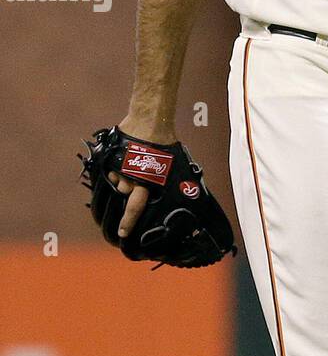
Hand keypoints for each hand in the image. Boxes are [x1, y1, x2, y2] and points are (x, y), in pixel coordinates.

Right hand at [111, 115, 172, 238]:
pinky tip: (124, 164)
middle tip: (123, 224)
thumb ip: (171, 180)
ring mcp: (118, 168)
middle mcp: (131, 178)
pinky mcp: (110, 159)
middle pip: (124, 197)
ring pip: (118, 183)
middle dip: (124, 211)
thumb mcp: (174, 166)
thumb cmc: (165, 143)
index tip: (124, 234)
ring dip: (123, 181)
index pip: (135, 208)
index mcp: (147, 182)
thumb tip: (190, 190)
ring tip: (133, 172)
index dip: (129, 223)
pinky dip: (116, 171)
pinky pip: (111, 171)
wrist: (149, 122)